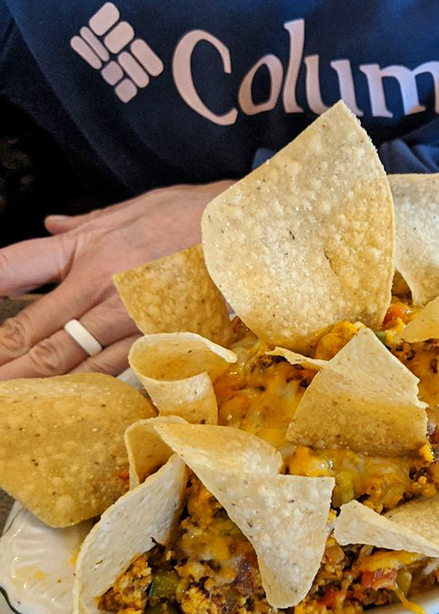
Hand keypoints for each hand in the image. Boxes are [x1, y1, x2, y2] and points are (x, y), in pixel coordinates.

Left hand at [0, 180, 233, 378]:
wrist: (240, 229)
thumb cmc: (186, 214)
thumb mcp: (128, 209)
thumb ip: (83, 224)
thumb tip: (50, 223)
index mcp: (84, 247)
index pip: (14, 266)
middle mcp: (97, 283)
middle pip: (36, 330)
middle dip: (4, 359)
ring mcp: (127, 317)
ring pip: (69, 358)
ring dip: (35, 384)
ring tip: (11, 401)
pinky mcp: (158, 339)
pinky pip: (115, 371)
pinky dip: (88, 389)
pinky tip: (67, 404)